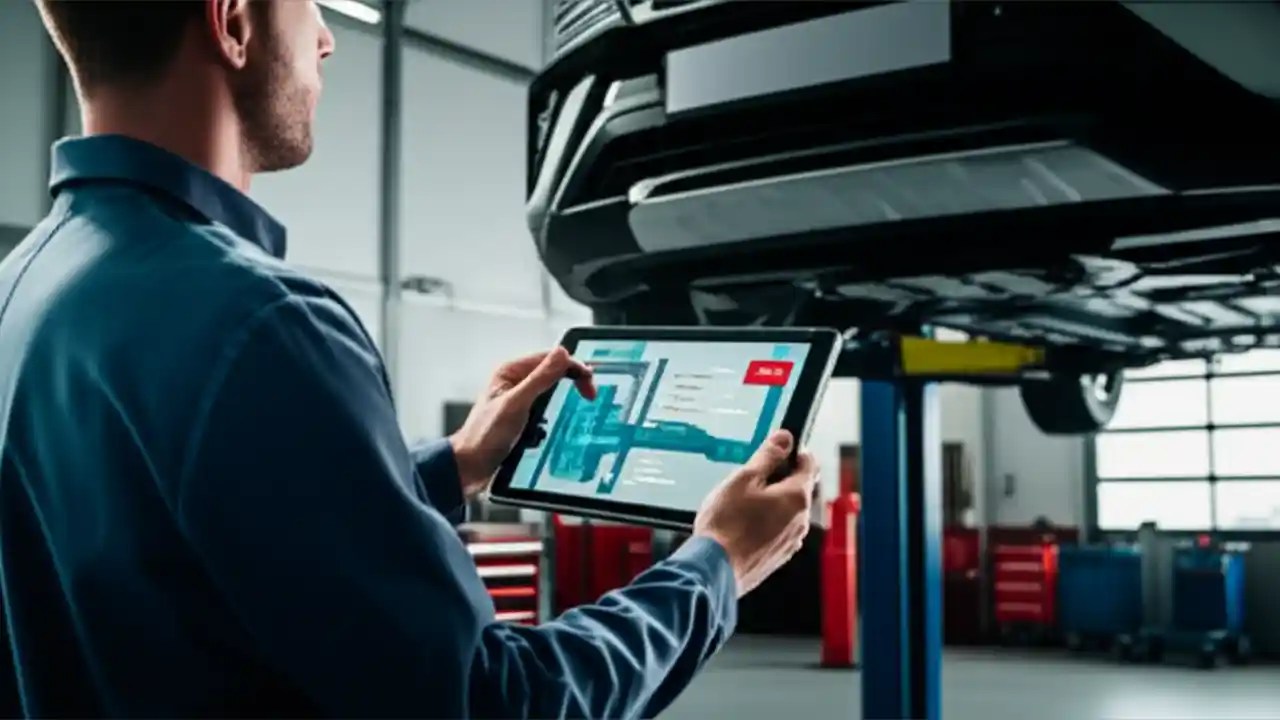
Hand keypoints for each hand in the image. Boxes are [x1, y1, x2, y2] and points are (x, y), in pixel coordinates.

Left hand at [450, 347, 596, 498]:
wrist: (469, 468)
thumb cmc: (483, 436)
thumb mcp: (517, 405)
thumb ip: (540, 378)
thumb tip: (562, 354)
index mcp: (511, 372)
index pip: (551, 358)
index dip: (573, 367)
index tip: (589, 384)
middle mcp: (514, 383)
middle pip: (554, 374)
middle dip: (571, 384)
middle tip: (588, 396)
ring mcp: (518, 401)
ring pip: (551, 395)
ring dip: (559, 406)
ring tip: (566, 414)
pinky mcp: (521, 419)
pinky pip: (545, 414)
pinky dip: (550, 423)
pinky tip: (545, 432)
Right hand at [692, 430, 817, 596]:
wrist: (715, 568)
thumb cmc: (726, 525)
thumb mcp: (743, 479)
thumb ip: (767, 457)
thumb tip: (784, 438)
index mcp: (796, 497)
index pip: (810, 465)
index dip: (797, 452)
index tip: (782, 449)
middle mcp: (801, 520)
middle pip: (799, 489)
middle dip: (781, 479)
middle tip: (753, 478)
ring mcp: (791, 541)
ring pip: (789, 511)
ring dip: (773, 503)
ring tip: (744, 504)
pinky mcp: (779, 556)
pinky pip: (780, 531)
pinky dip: (768, 523)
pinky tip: (744, 524)